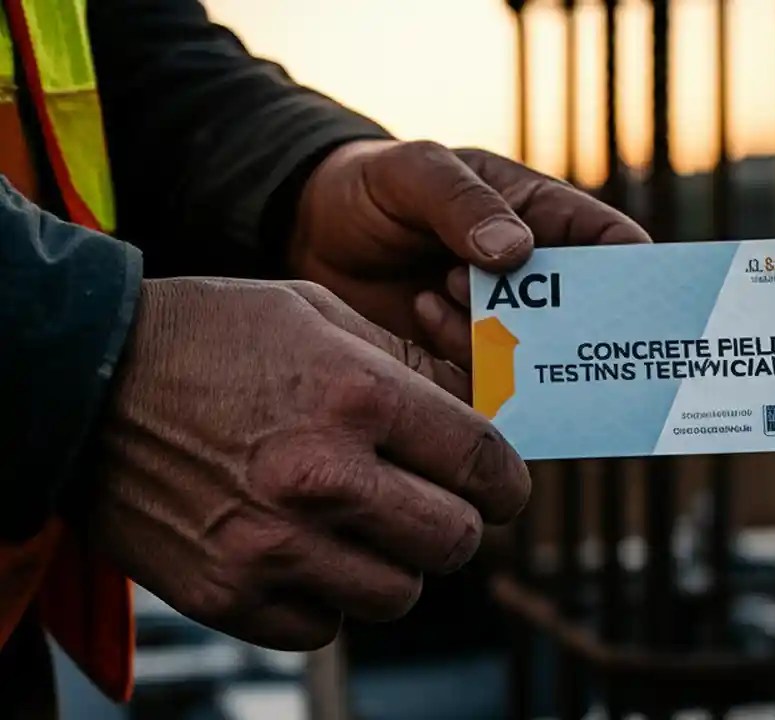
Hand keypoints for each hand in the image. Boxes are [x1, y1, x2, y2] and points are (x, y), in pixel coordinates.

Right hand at [85, 278, 529, 649]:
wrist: (79, 379)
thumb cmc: (206, 336)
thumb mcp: (315, 313)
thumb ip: (405, 367)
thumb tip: (479, 411)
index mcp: (358, 398)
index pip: (486, 465)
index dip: (508, 482)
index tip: (500, 488)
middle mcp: (324, 477)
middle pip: (457, 541)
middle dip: (457, 524)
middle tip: (432, 506)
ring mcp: (273, 545)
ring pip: (398, 594)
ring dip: (394, 565)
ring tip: (360, 528)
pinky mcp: (228, 594)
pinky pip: (324, 628)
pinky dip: (327, 598)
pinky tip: (303, 552)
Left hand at [288, 140, 650, 373]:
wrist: (307, 238)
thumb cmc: (372, 187)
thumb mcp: (414, 172)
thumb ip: (463, 202)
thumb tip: (517, 251)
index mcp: (544, 217)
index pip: (612, 245)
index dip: (633, 271)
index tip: (625, 295)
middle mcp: (535, 279)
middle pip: (585, 318)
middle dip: (561, 324)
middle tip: (515, 310)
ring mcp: (502, 326)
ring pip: (538, 359)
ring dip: (498, 337)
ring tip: (443, 290)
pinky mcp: (464, 366)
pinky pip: (491, 388)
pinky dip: (464, 366)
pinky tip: (422, 318)